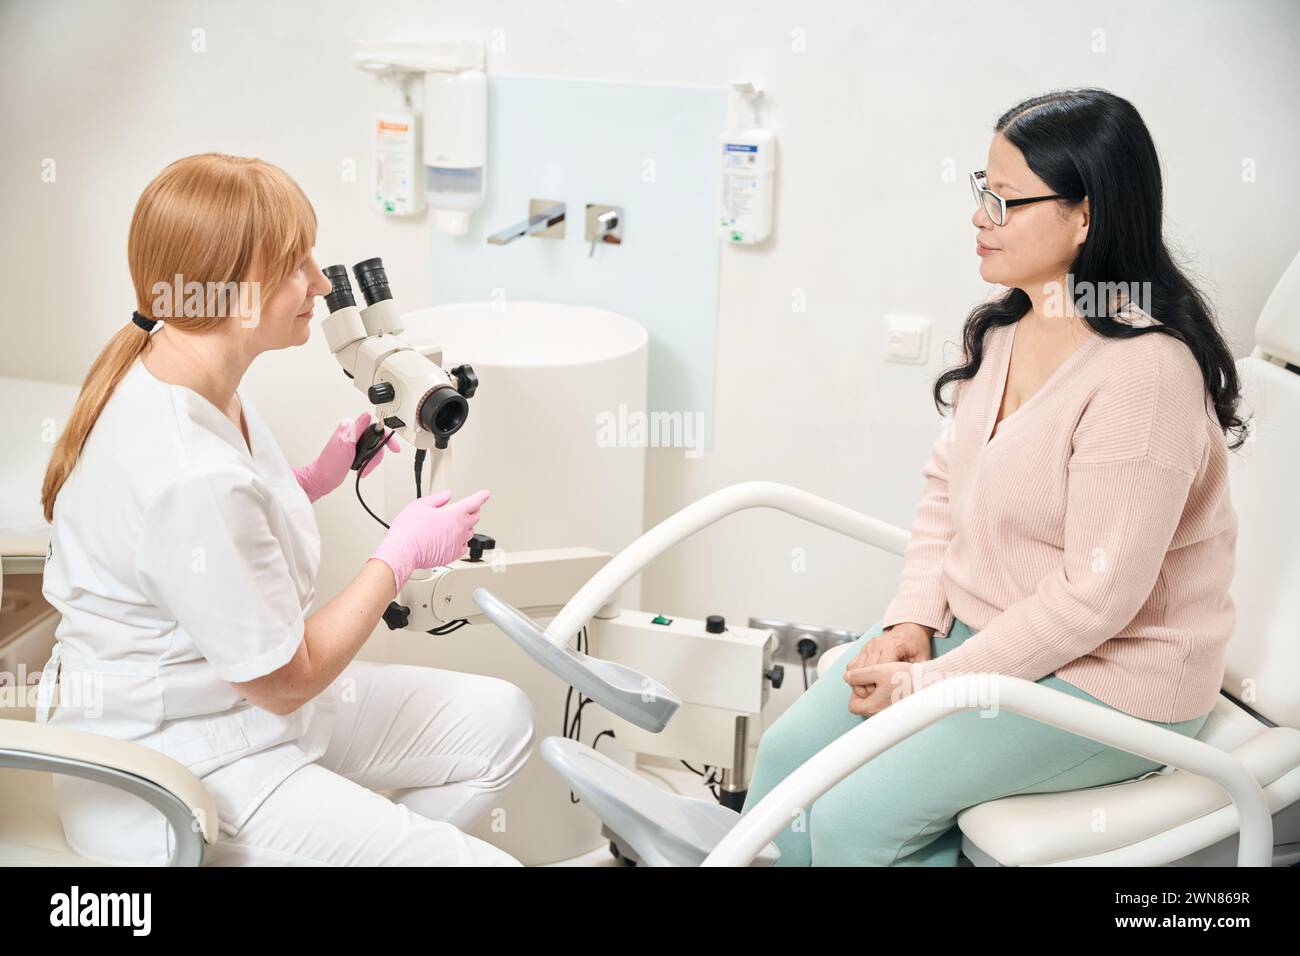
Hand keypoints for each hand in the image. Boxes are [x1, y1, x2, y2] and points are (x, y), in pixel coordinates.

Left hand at [294, 412, 398, 502]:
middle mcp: (352, 433)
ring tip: (363, 468)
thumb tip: (367, 416)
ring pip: (374, 449)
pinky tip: (362, 468)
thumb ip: (357, 429)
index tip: (393, 447)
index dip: (385, 438)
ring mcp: (353, 442)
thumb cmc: (330, 465)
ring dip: (371, 461)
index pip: (375, 427)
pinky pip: (369, 455)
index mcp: (350, 428)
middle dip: (375, 455)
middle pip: (377, 440)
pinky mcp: (354, 451)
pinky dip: (368, 463)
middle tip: (370, 463)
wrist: (322, 480)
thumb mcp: (345, 445)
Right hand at [370, 489, 490, 592]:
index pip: (474, 502)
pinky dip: (462, 541)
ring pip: (470, 532)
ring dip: (467, 526)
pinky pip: (463, 547)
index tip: (485, 494)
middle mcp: (459, 529)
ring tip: (460, 523)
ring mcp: (457, 543)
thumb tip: (447, 495)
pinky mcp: (452, 555)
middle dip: (474, 511)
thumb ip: (437, 499)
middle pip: (475, 518)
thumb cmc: (409, 530)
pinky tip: (456, 540)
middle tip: (470, 508)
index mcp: (454, 514)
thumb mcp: (420, 505)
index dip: (481, 496)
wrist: (403, 552)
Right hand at [842, 622, 930, 696]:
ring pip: (854, 668)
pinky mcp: (863, 648)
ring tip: (867, 693)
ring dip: (857, 683)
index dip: (877, 686)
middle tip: (873, 698)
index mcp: (893, 646)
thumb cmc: (916, 645)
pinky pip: (852, 664)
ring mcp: (868, 646)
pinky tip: (863, 684)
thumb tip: (914, 688)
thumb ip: (917, 672)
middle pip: (864, 670)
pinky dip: (854, 676)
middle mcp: (877, 644)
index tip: (880, 696)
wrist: (909, 629)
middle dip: (866, 687)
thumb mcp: (922, 658)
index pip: (879, 669)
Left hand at [843, 660, 914, 715]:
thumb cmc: (904, 677)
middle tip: (875, 679)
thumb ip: (858, 675)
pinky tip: (892, 686)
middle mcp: (880, 715)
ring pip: (874, 705)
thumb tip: (847, 677)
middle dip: (865, 691)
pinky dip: (884, 696)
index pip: (852, 705)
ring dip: (874, 693)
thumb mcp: (877, 670)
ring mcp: (889, 715)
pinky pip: (884, 706)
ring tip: (885, 681)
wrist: (926, 681)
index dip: (855, 691)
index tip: (863, 681)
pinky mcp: (898, 712)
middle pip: (863, 705)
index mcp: (872, 708)